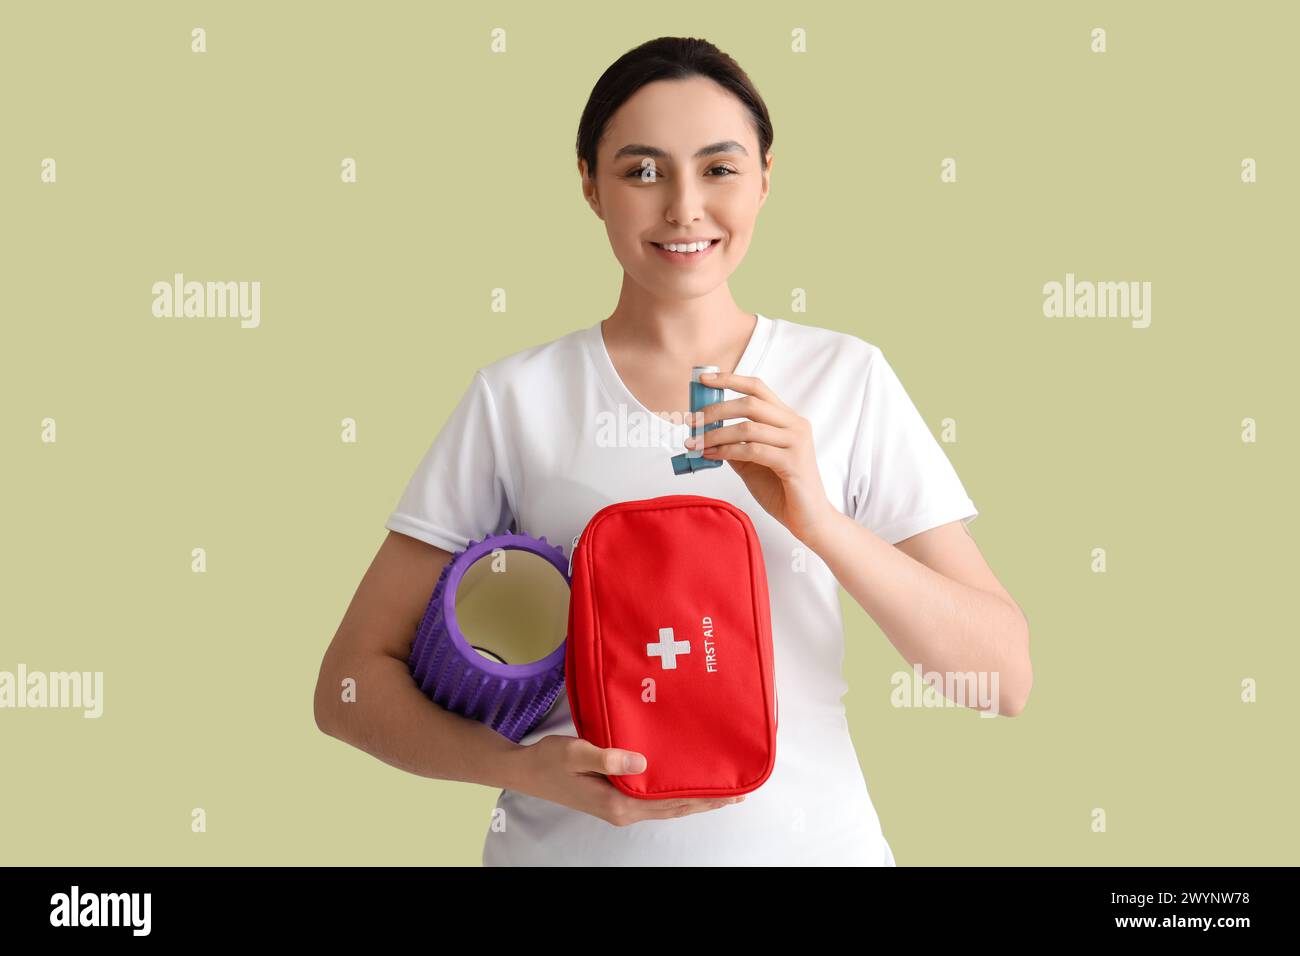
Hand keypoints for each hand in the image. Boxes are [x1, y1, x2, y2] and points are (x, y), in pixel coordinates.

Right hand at [516, 735, 744, 826]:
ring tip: (719, 789)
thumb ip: (608, 755)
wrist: (526, 771)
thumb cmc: (549, 760)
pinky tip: (683, 783)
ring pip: (665, 806)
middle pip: (673, 809)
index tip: (730, 794)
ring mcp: (619, 806)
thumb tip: (642, 761)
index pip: (669, 804)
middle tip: (738, 793)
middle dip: (706, 802)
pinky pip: (653, 800)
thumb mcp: (576, 752)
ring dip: (692, 800)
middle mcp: (623, 810)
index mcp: (617, 803)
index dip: (701, 800)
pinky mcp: (615, 798)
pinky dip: (673, 794)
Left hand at [685, 370, 839, 545]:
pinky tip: (710, 456)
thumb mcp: (753, 462)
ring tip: (694, 443)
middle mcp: (796, 425)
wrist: (809, 519)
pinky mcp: (793, 462)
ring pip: (747, 427)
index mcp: (788, 419)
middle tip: (692, 421)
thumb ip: (736, 444)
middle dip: (715, 410)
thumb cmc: (782, 489)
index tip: (704, 378)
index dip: (729, 379)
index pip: (758, 388)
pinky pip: (752, 450)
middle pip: (750, 403)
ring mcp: (797, 442)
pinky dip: (726, 451)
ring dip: (714, 435)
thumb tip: (706, 432)